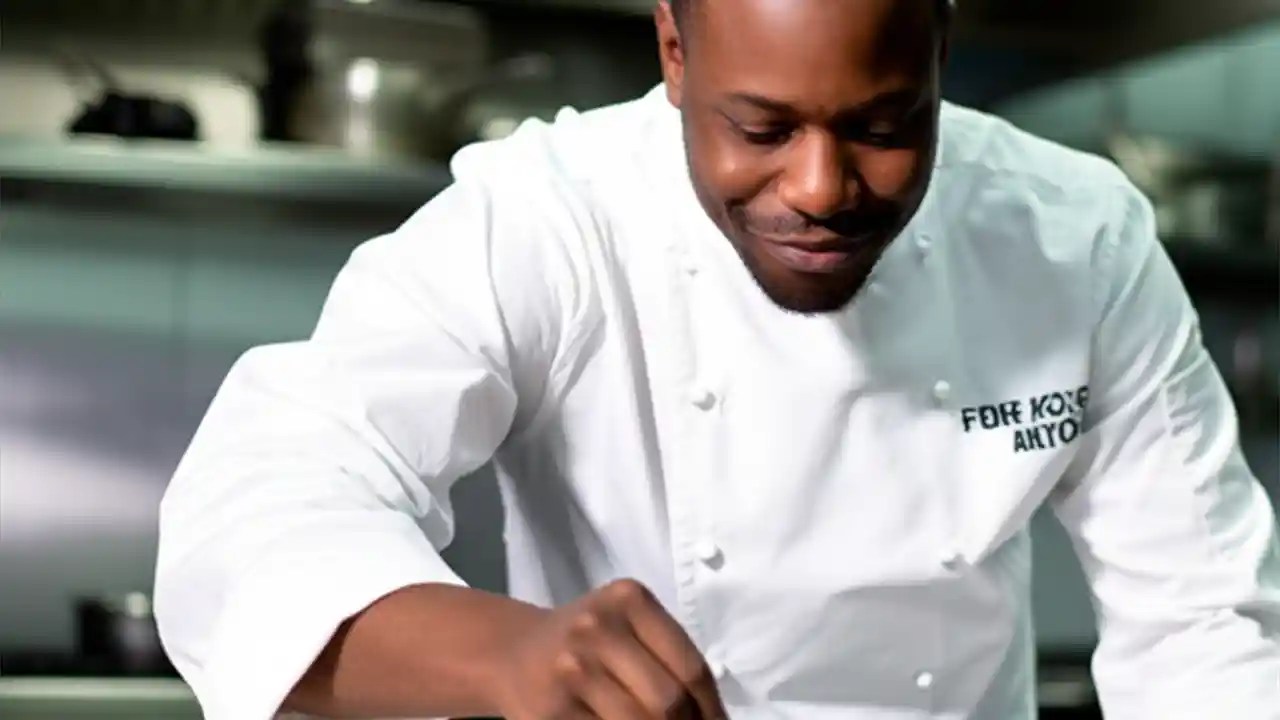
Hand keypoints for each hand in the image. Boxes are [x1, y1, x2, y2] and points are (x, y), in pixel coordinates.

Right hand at [490, 578, 727, 718]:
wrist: (513, 651)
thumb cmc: (587, 641)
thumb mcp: (628, 627)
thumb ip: (669, 660)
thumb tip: (713, 718)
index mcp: (629, 599)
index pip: (691, 668)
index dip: (713, 710)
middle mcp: (597, 627)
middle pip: (669, 701)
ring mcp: (571, 667)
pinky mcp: (551, 708)